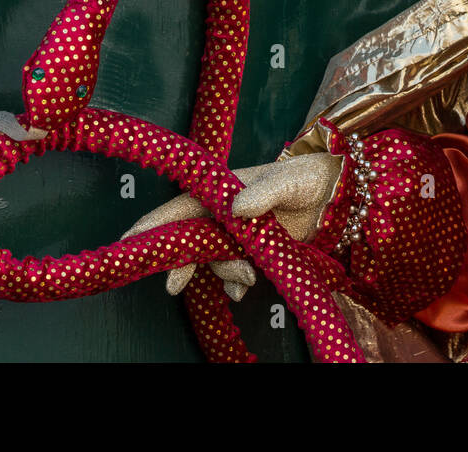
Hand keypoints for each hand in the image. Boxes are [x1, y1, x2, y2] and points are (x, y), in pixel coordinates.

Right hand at [120, 151, 343, 298]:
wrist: (339, 193)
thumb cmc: (310, 177)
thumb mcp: (290, 181)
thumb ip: (266, 191)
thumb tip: (237, 207)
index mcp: (225, 189)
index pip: (181, 207)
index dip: (153, 224)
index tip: (128, 242)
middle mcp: (226, 212)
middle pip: (191, 240)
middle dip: (183, 262)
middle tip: (175, 285)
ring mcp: (240, 233)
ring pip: (214, 259)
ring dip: (225, 274)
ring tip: (248, 279)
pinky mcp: (256, 250)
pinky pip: (234, 271)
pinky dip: (236, 284)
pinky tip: (246, 288)